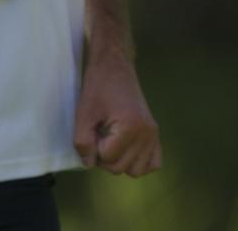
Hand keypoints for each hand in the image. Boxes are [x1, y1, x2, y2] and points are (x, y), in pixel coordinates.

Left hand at [74, 50, 160, 175]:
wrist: (115, 67)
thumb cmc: (98, 88)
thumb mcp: (83, 115)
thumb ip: (83, 144)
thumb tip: (90, 164)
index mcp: (131, 127)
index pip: (107, 159)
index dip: (94, 148)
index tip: (93, 130)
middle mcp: (147, 133)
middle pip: (121, 168)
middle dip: (105, 157)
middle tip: (100, 136)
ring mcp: (153, 134)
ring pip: (137, 170)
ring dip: (121, 162)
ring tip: (113, 144)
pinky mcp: (154, 132)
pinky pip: (153, 162)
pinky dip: (140, 162)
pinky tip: (128, 150)